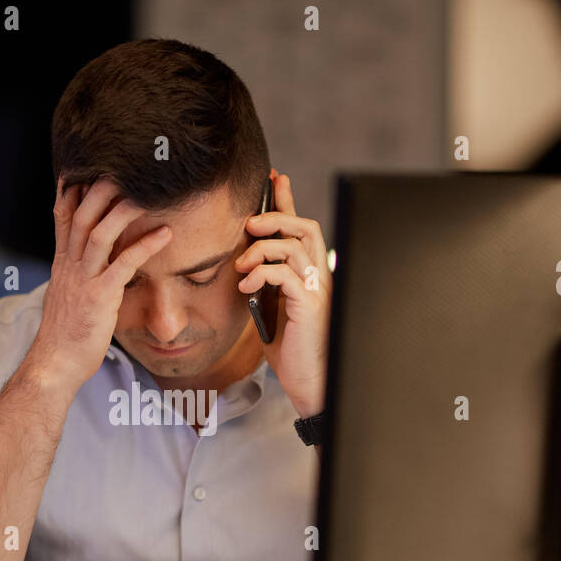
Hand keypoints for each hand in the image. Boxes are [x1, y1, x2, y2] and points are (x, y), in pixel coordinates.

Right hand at [26, 176, 171, 389]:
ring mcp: (82, 280)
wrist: (56, 364)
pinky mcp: (99, 297)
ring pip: (99, 233)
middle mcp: (69, 267)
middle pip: (80, 216)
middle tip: (124, 167)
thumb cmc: (65, 335)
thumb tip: (85, 265)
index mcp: (61, 264)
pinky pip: (124, 264)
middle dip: (100, 189)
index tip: (88, 167)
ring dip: (124, 210)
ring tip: (149, 193)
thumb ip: (76, 275)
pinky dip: (145, 246)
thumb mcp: (66, 297)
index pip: (63, 217)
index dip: (74, 189)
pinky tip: (166, 234)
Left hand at [235, 169, 331, 417]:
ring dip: (262, 248)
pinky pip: (285, 275)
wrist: (309, 383)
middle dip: (274, 216)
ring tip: (242, 265)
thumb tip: (246, 268)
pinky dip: (262, 275)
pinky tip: (247, 288)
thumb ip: (266, 286)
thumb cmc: (292, 350)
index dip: (287, 200)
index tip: (273, 177)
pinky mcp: (310, 305)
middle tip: (248, 224)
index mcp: (309, 274)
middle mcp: (319, 275)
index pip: (300, 228)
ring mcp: (317, 289)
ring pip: (293, 246)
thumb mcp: (273, 311)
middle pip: (303, 227)